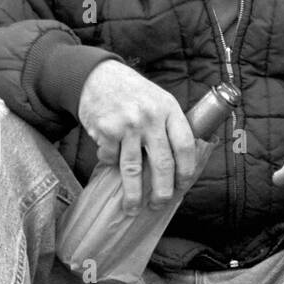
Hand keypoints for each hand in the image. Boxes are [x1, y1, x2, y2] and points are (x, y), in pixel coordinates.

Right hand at [78, 61, 196, 213]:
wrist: (98, 75)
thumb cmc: (134, 93)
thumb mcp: (160, 100)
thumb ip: (170, 126)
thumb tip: (181, 165)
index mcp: (169, 109)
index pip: (185, 146)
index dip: (186, 171)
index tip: (183, 186)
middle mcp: (150, 117)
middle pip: (162, 163)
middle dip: (162, 191)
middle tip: (159, 204)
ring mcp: (128, 125)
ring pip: (132, 169)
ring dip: (133, 194)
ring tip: (132, 207)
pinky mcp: (106, 130)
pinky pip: (110, 158)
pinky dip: (110, 163)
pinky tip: (110, 158)